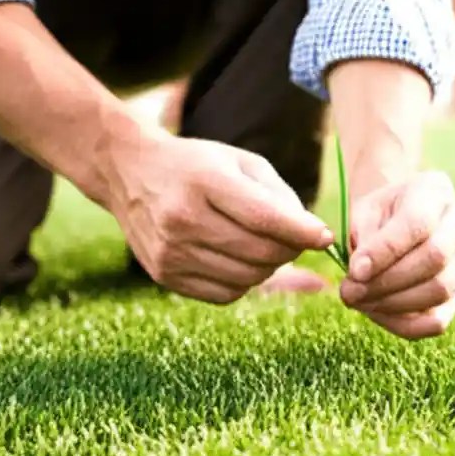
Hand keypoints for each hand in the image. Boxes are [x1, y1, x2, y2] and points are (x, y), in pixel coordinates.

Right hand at [106, 131, 334, 304]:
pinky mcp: (164, 276)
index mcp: (204, 181)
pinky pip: (225, 294)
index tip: (325, 236)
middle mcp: (182, 219)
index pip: (263, 216)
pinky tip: (240, 259)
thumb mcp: (239, 162)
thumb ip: (278, 196)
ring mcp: (170, 252)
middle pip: (259, 252)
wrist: (129, 173)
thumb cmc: (197, 165)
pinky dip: (245, 281)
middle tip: (296, 239)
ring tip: (267, 246)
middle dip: (290, 249)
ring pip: (247, 278)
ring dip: (269, 267)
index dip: (301, 231)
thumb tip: (313, 236)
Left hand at [338, 171, 454, 339]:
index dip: (385, 251)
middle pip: (434, 259)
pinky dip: (405, 324)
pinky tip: (377, 314)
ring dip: (393, 304)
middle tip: (350, 292)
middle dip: (387, 281)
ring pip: (439, 290)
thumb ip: (364, 235)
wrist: (397, 219)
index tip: (354, 270)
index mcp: (436, 191)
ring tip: (359, 302)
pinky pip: (439, 319)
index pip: (418, 224)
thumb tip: (361, 274)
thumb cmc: (379, 213)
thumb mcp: (365, 210)